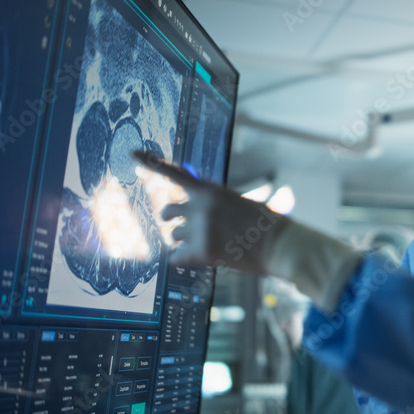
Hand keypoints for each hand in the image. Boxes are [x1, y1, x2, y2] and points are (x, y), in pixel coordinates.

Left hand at [133, 151, 288, 273]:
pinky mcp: (202, 251)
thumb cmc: (266, 224)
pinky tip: (200, 259)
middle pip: (168, 212)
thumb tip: (190, 204)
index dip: (151, 163)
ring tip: (209, 245)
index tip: (132, 154)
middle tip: (182, 227)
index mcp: (210, 190)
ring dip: (186, 242)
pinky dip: (184, 260)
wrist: (281, 245)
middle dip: (172, 220)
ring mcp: (200, 229)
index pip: (174, 173)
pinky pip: (176, 258)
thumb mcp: (238, 202)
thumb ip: (212, 201)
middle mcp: (200, 206)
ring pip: (175, 237)